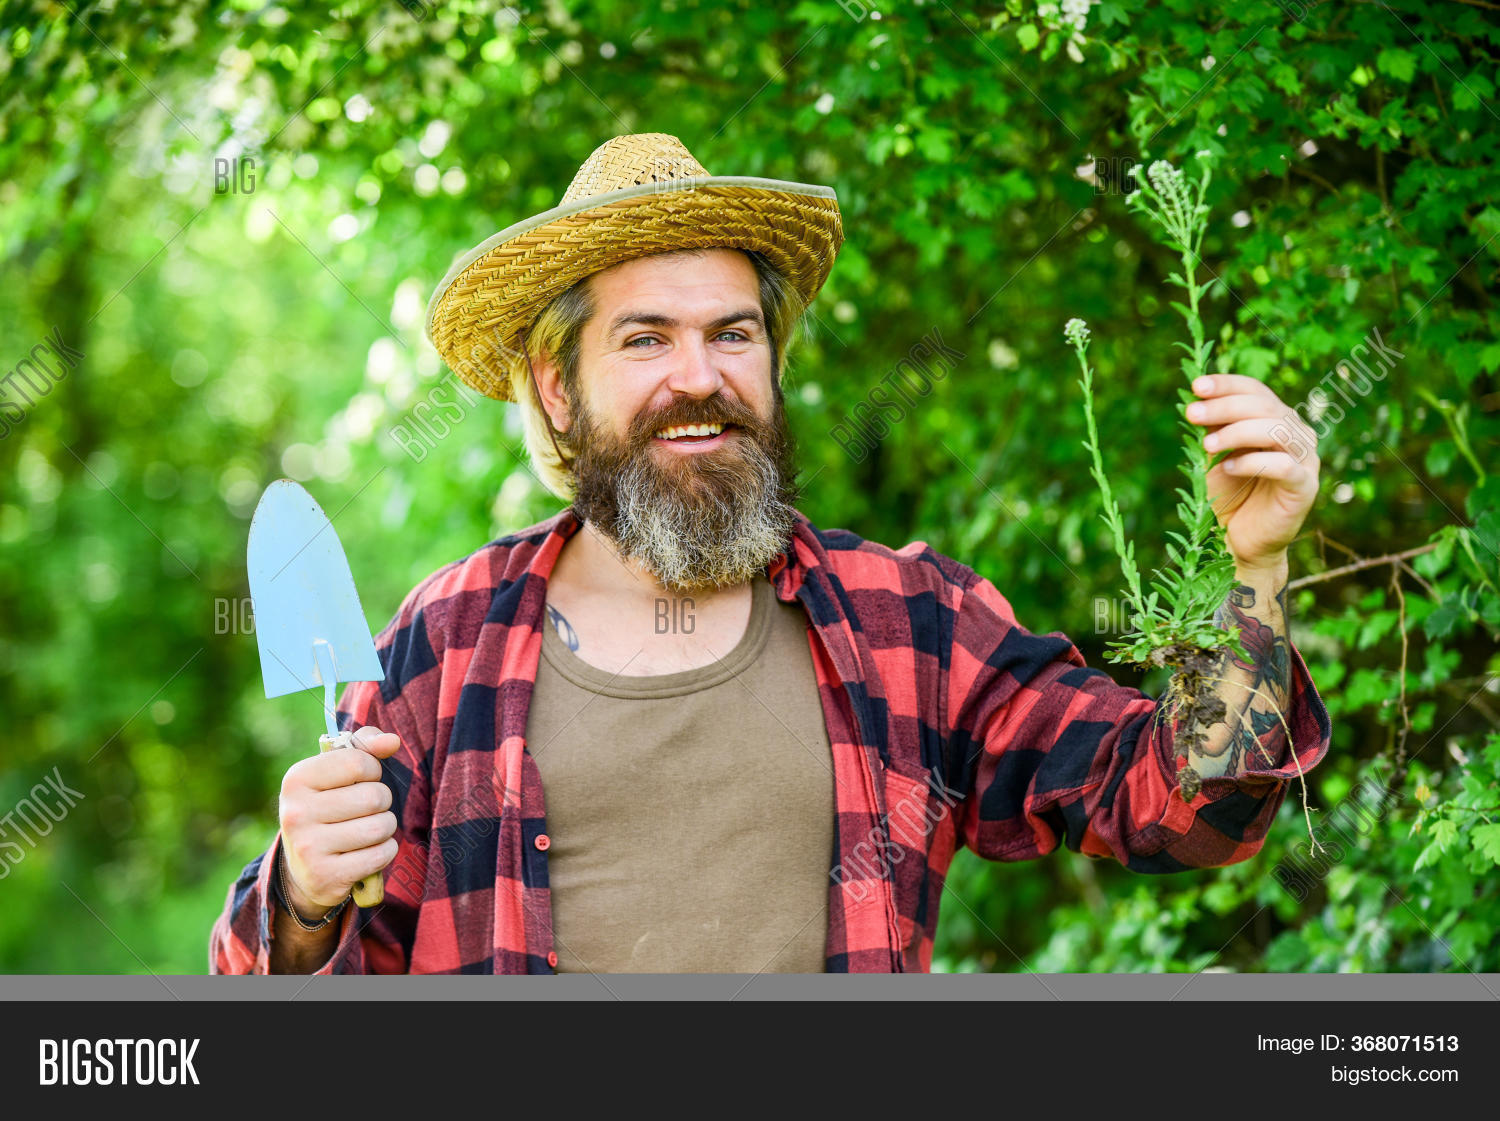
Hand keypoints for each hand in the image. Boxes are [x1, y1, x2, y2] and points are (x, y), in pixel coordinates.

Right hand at [278, 726, 401, 916]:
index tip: (360, 781)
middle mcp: (296, 813)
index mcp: (296, 779)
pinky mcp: (326, 876)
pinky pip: (380, 855)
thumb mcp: (337, 772)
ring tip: (368, 830)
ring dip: (385, 827)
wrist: (304, 868)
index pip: (358, 762)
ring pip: (380, 827)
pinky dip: (385, 851)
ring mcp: (308, 847)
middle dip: (381, 802)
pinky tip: (367, 852)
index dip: (372, 771)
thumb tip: (392, 741)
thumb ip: (366, 746)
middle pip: (374, 796)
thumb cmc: (329, 807)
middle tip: (365, 810)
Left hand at [1187, 374, 1319, 570]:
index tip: (1196, 386)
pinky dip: (1252, 462)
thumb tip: (1196, 397)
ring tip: (1207, 444)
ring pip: (1276, 430)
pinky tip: (1228, 468)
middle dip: (1224, 407)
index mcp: (1277, 420)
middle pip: (1265, 407)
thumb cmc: (1230, 494)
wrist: (1241, 540)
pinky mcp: (1305, 486)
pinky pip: (1283, 466)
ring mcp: (1306, 460)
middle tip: (1192, 413)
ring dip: (1237, 432)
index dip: (1227, 385)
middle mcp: (1297, 434)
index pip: (1256, 391)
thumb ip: (1214, 428)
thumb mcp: (1217, 455)